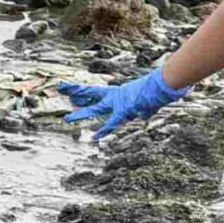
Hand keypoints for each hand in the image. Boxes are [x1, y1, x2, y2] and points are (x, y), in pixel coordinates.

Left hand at [60, 66, 184, 138]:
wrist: (162, 85)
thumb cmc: (157, 91)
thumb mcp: (146, 103)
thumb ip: (143, 111)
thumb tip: (142, 117)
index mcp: (117, 92)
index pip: (94, 91)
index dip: (81, 91)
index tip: (68, 90)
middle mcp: (114, 96)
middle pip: (90, 94)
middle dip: (75, 93)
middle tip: (61, 90)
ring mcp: (117, 102)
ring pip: (95, 108)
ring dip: (81, 114)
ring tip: (66, 119)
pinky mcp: (123, 110)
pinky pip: (111, 123)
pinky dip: (103, 131)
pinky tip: (94, 137)